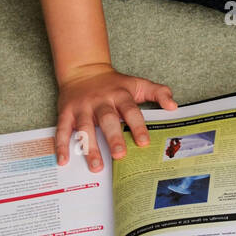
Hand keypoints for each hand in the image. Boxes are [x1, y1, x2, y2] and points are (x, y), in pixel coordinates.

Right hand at [55, 63, 177, 170]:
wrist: (84, 69)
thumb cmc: (114, 83)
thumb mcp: (138, 83)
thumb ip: (158, 93)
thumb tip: (174, 106)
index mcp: (119, 94)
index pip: (130, 110)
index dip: (137, 126)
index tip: (143, 142)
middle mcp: (100, 101)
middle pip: (107, 119)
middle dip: (113, 137)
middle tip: (119, 156)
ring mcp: (82, 107)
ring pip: (84, 127)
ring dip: (89, 147)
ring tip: (96, 166)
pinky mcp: (66, 112)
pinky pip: (62, 129)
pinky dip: (62, 145)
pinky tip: (64, 160)